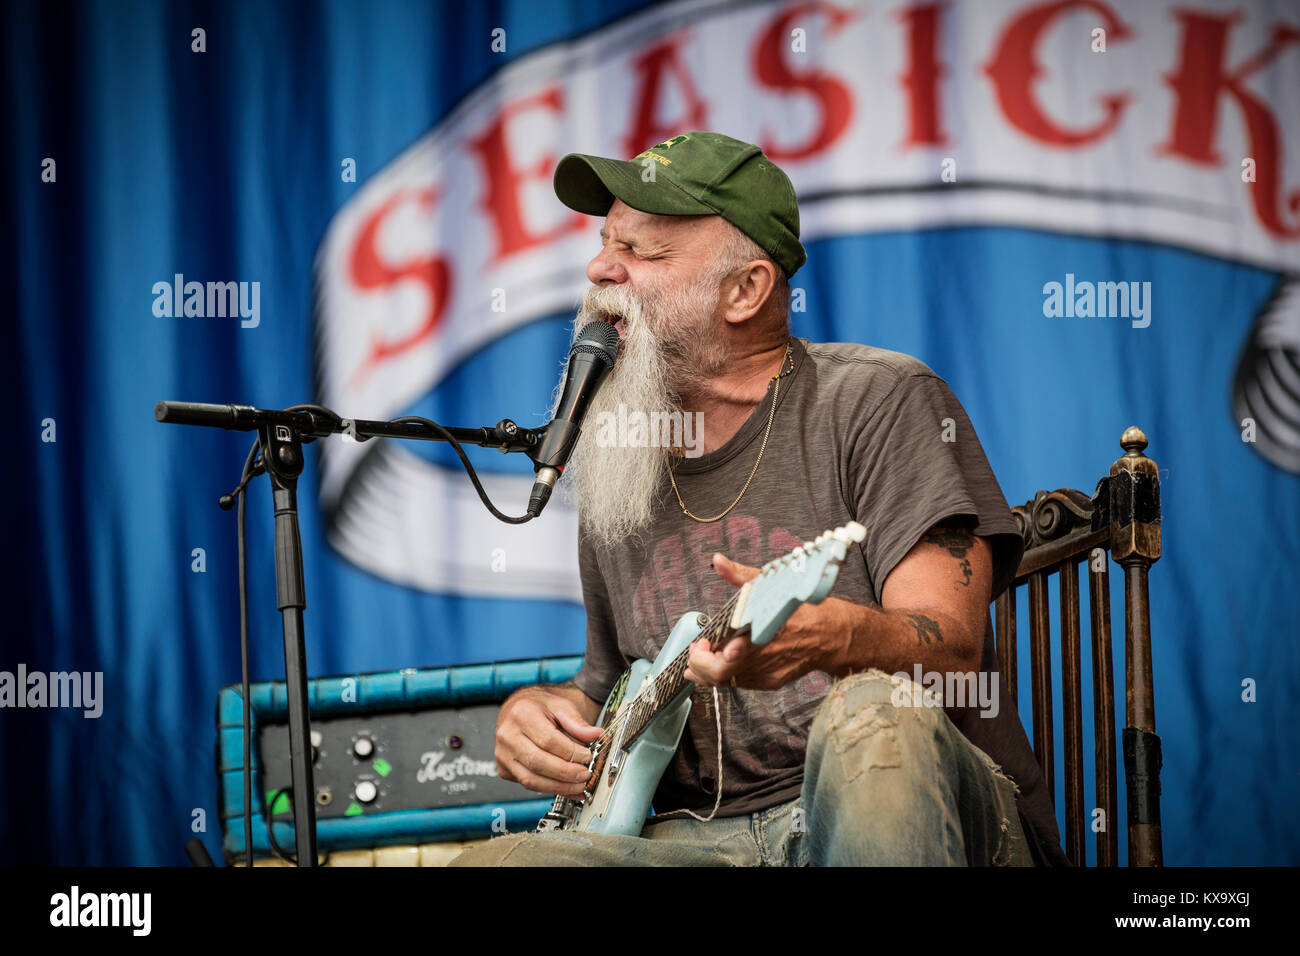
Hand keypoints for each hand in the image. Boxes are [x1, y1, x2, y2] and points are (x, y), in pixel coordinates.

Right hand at [494, 689, 603, 797]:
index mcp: (521, 714)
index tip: (587, 757)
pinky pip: (528, 784)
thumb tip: (596, 735)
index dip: (570, 752)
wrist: (520, 710)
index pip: (548, 740)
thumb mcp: (561, 706)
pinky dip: (550, 789)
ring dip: (558, 787)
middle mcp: (507, 735)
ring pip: (531, 779)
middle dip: (565, 773)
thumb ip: (578, 723)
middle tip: (585, 775)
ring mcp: (502, 754)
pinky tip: (567, 788)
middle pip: (537, 762)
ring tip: (579, 786)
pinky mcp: (504, 769)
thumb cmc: (539, 707)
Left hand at [683, 553, 842, 690]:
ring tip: (702, 656)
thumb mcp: (771, 585)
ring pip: (727, 682)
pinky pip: (741, 682)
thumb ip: (739, 575)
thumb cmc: (803, 609)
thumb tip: (718, 561)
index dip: (705, 654)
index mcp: (763, 631)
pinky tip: (722, 660)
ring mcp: (767, 672)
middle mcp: (764, 656)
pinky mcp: (771, 681)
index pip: (725, 656)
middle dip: (699, 666)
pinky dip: (727, 673)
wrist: (833, 635)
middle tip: (695, 651)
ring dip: (708, 671)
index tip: (701, 640)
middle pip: (720, 675)